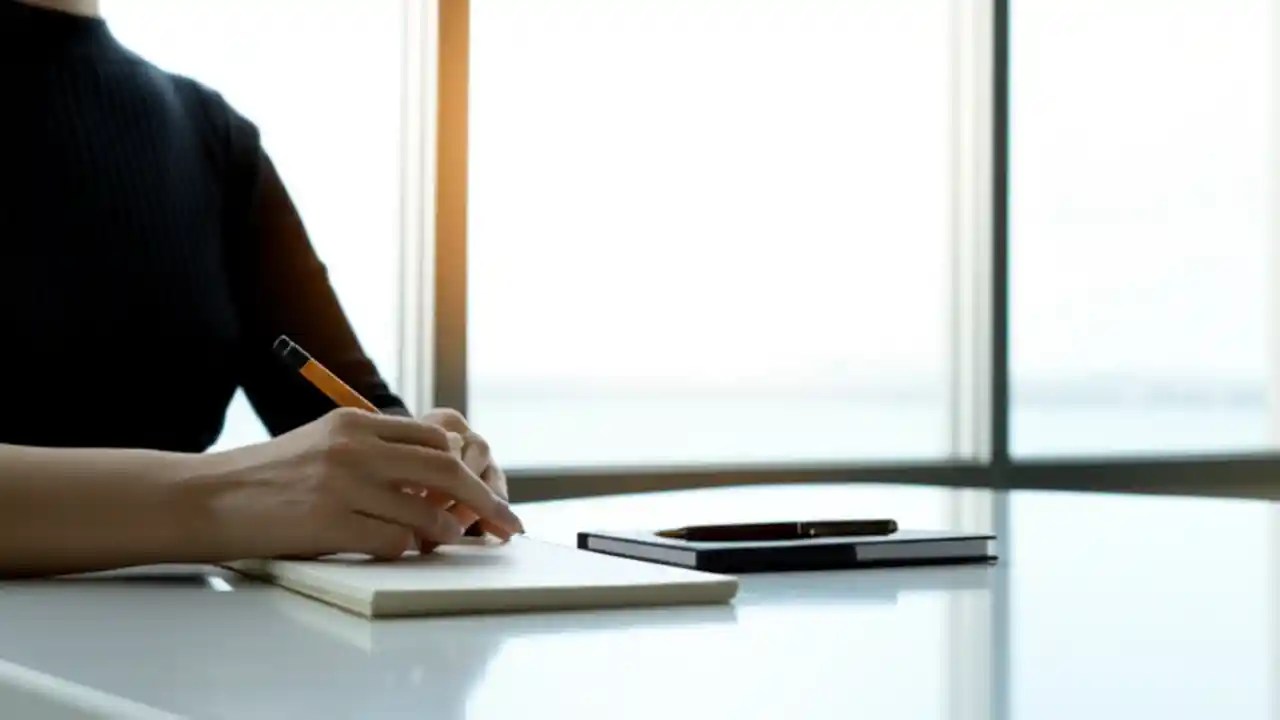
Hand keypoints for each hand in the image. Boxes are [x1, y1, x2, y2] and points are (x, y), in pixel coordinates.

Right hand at [194, 408, 524, 560]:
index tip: (484, 490)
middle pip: (446, 470)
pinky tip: (397, 549)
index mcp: (355, 422)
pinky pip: (393, 541)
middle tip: (509, 524)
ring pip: (426, 511)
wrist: (207, 496)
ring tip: (447, 540)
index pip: (433, 439)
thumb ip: (373, 450)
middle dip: (486, 500)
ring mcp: (343, 485)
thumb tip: (433, 471)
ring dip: (445, 532)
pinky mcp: (329, 523)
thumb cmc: (268, 476)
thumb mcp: (323, 443)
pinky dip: (404, 549)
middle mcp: (354, 447)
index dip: (464, 468)